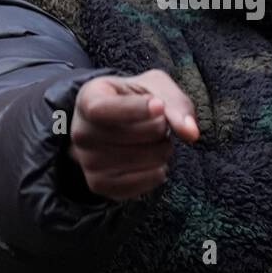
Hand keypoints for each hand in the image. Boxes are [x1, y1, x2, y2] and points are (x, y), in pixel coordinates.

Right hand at [69, 70, 199, 201]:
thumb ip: (175, 104)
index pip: (104, 109)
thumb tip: (191, 133)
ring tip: (157, 142)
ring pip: (137, 161)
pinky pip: (136, 185)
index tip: (159, 106)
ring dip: (160, 152)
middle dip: (158, 129)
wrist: (115, 122)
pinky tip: (156, 163)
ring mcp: (87, 161)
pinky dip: (156, 174)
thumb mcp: (155, 87)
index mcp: (88, 98)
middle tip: (161, 124)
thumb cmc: (136, 99)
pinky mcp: (98, 184)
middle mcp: (80, 132)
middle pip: (129, 135)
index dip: (135, 109)